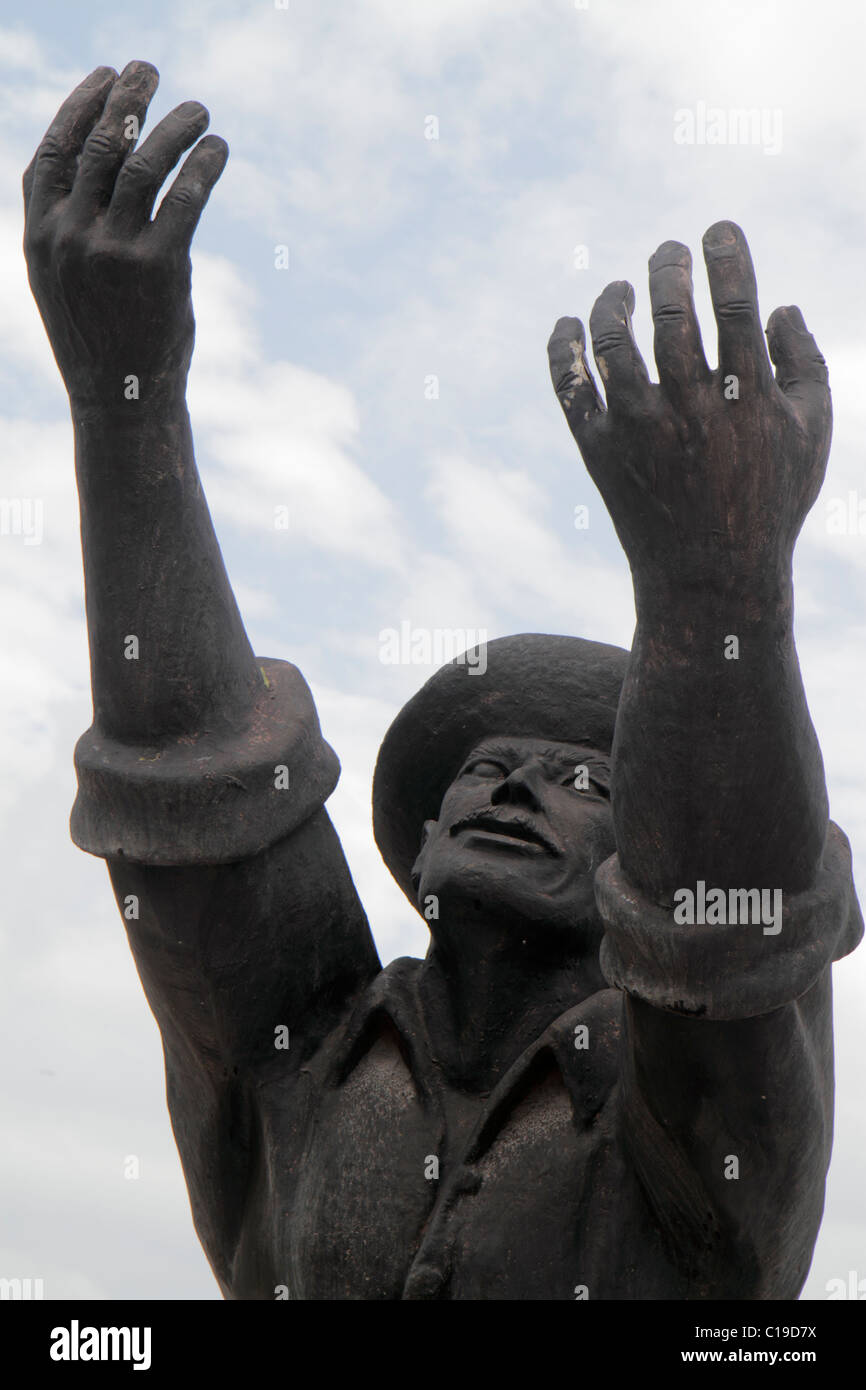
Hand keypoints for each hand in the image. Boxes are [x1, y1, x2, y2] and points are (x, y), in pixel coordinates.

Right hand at [23, 61, 226, 412]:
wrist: (122, 401)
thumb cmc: (98, 338)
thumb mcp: (59, 279)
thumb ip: (64, 224)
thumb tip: (93, 163)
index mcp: (39, 235)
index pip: (54, 150)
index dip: (80, 105)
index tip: (106, 77)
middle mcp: (70, 237)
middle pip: (99, 145)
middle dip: (127, 98)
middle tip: (151, 71)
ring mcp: (113, 251)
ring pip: (144, 163)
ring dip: (175, 126)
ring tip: (199, 110)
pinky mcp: (159, 268)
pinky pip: (186, 197)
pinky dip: (205, 165)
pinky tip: (218, 149)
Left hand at [547, 221, 830, 598]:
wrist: (711, 581)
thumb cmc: (769, 502)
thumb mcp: (812, 435)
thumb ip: (806, 363)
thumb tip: (780, 306)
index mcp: (747, 398)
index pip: (733, 303)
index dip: (725, 255)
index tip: (716, 231)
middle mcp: (690, 409)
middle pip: (671, 314)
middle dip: (669, 267)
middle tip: (669, 252)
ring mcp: (639, 431)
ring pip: (613, 342)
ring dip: (613, 301)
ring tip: (623, 289)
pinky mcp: (600, 452)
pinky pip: (571, 386)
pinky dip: (564, 347)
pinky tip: (570, 323)